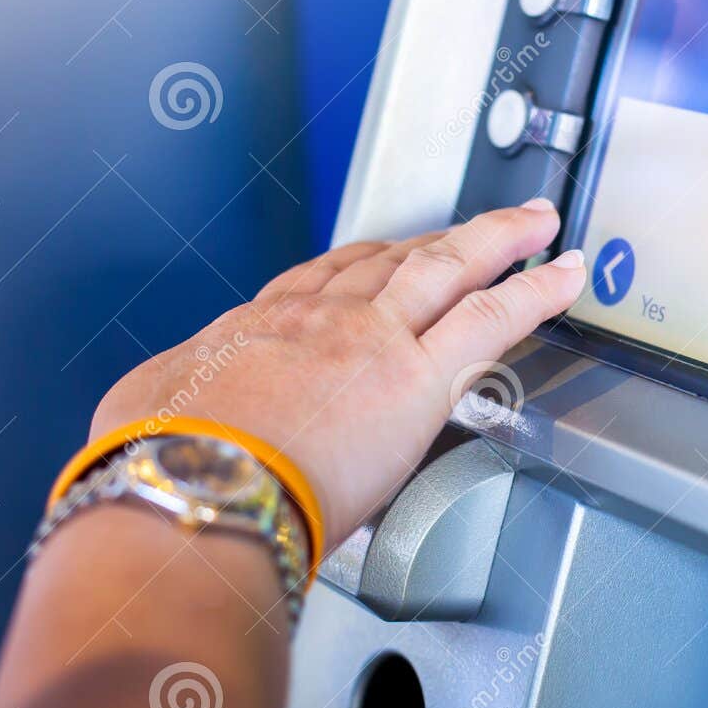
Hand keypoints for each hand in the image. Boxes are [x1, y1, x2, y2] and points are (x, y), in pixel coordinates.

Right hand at [89, 200, 584, 548]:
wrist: (189, 484)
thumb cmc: (158, 467)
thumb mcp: (142, 415)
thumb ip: (169, 402)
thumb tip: (160, 413)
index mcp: (255, 330)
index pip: (320, 285)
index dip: (361, 265)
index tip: (383, 255)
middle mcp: (318, 318)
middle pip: (391, 262)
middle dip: (439, 239)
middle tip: (478, 226)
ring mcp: (373, 338)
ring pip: (449, 268)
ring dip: (498, 239)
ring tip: (535, 223)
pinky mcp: (421, 374)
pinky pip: (494, 317)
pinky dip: (537, 289)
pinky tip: (565, 273)